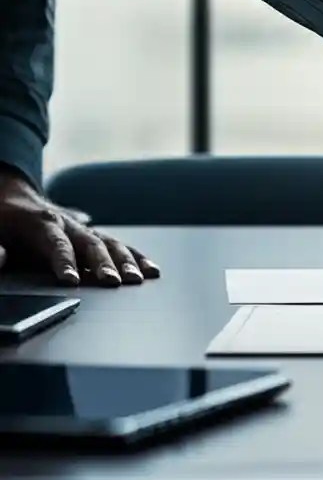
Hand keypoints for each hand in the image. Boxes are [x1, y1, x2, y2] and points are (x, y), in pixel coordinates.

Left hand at [0, 172, 158, 286]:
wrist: (13, 197)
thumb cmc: (1, 221)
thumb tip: (2, 257)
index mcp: (40, 222)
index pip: (56, 243)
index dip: (64, 261)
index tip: (70, 281)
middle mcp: (68, 223)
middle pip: (90, 244)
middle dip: (102, 263)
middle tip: (112, 282)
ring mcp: (84, 229)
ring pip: (110, 243)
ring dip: (125, 262)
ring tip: (137, 279)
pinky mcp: (94, 235)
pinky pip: (119, 245)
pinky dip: (137, 257)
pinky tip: (152, 271)